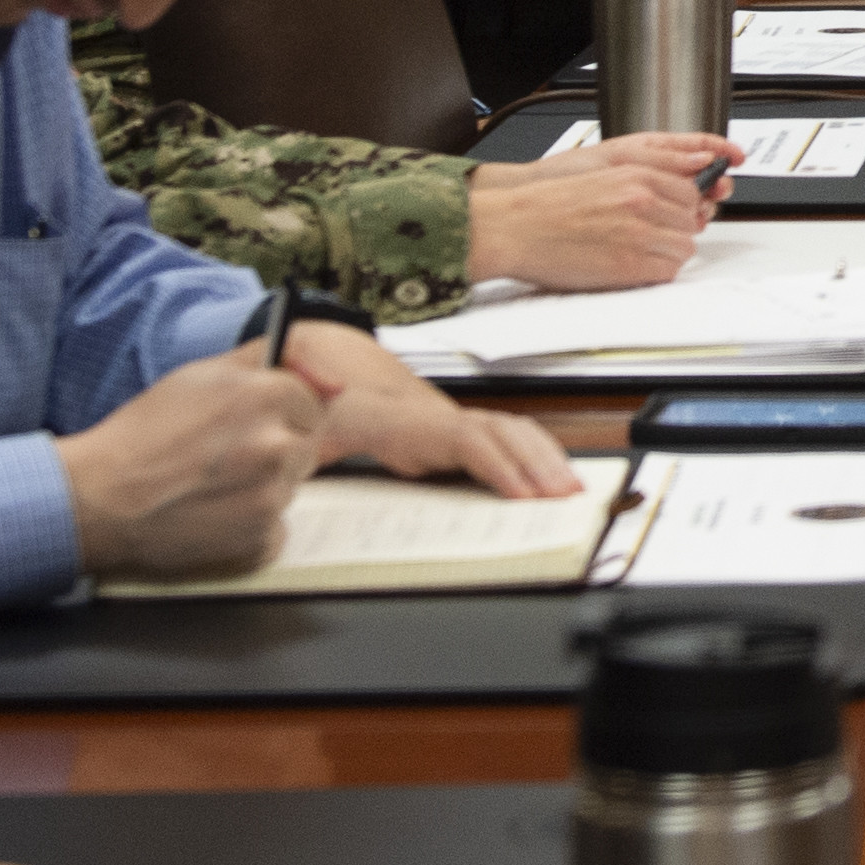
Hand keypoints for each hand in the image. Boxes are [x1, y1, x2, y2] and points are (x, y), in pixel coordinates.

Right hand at [52, 347, 325, 578]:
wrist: (99, 500)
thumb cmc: (142, 436)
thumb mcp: (200, 375)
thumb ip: (265, 361)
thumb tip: (320, 368)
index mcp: (269, 397)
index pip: (311, 402)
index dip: (280, 412)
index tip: (250, 423)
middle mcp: (278, 446)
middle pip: (305, 445)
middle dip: (275, 448)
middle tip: (225, 456)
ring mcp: (272, 498)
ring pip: (289, 487)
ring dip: (261, 487)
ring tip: (210, 486)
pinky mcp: (261, 541)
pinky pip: (275, 529)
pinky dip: (250, 527)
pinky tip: (213, 516)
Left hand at [278, 320, 576, 496]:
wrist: (306, 367)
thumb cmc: (298, 395)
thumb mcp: (292, 412)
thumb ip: (300, 423)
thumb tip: (316, 429)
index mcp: (394, 416)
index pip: (460, 436)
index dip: (497, 463)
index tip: (522, 493)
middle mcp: (429, 414)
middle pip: (500, 429)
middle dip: (539, 462)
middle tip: (567, 497)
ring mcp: (441, 421)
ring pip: (508, 430)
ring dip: (544, 458)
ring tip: (572, 492)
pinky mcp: (443, 433)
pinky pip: (499, 438)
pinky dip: (530, 456)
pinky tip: (546, 481)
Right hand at [467, 131, 726, 288]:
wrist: (516, 227)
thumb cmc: (548, 205)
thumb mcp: (602, 177)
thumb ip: (641, 183)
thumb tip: (672, 197)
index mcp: (637, 174)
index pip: (690, 191)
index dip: (685, 207)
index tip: (679, 214)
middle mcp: (643, 201)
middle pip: (691, 220)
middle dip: (677, 230)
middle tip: (657, 237)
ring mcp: (638, 234)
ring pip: (684, 248)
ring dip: (669, 253)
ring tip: (644, 254)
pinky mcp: (629, 265)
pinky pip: (667, 272)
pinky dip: (658, 272)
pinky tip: (637, 267)